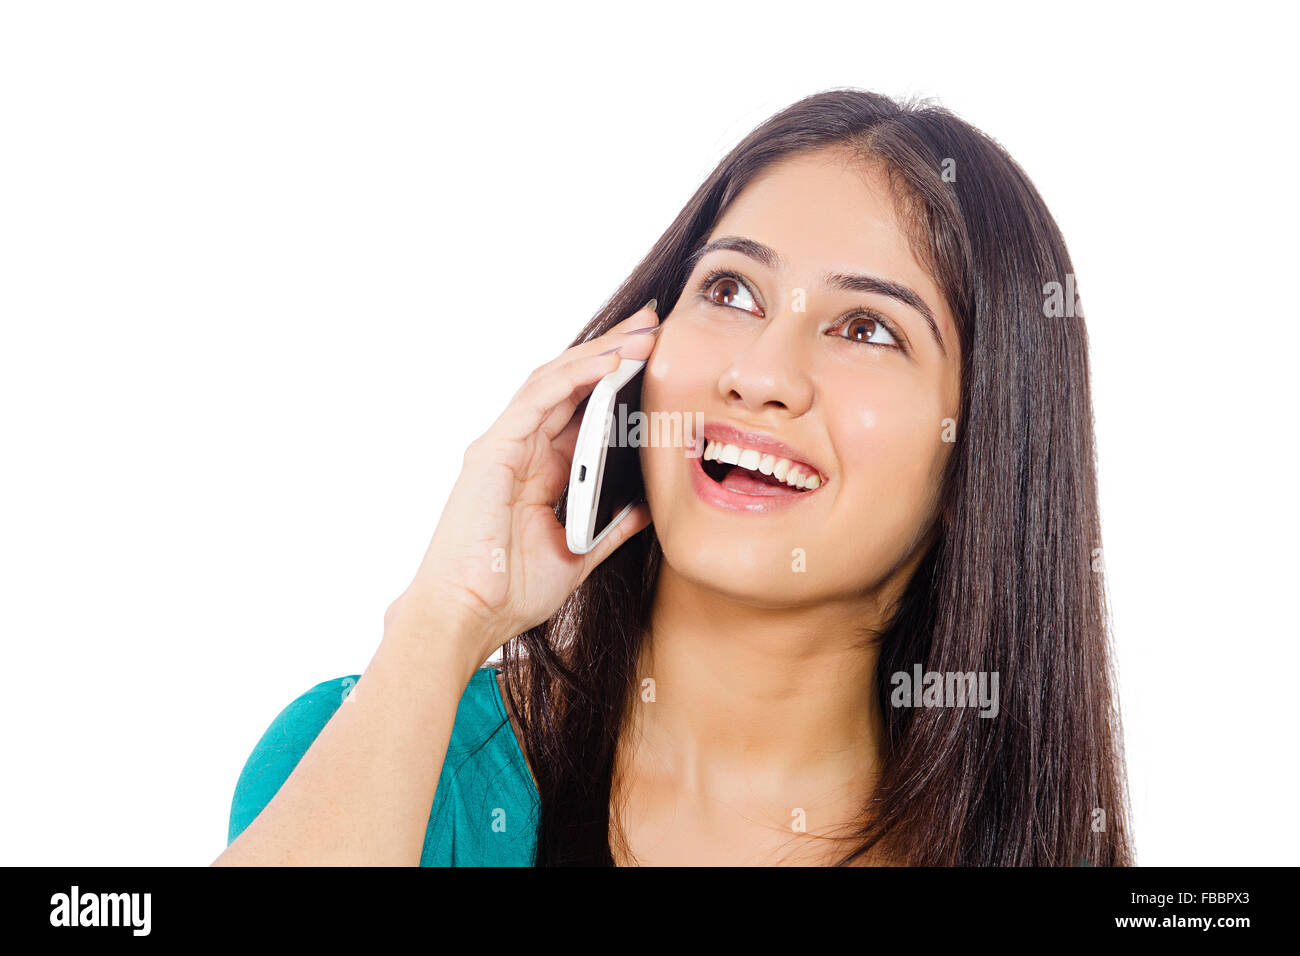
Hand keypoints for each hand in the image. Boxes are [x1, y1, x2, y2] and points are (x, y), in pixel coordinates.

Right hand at [386, 300, 660, 662]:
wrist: (467, 616)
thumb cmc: (510, 591)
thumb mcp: (580, 554)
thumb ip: (611, 527)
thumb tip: (650, 506)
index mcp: (540, 469)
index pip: (583, 408)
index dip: (617, 379)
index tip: (657, 358)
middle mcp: (521, 449)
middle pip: (570, 383)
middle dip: (613, 351)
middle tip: (655, 325)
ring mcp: (505, 446)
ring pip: (555, 381)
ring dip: (600, 354)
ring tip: (641, 334)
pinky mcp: (493, 450)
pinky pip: (537, 400)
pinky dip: (574, 377)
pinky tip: (607, 363)